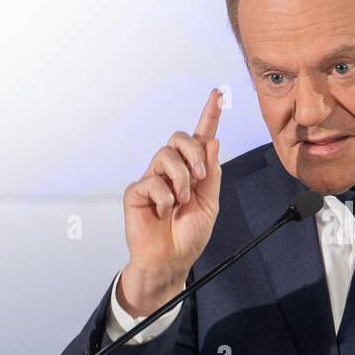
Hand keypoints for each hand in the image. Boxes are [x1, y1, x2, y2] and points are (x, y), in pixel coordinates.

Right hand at [118, 88, 222, 315]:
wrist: (171, 260)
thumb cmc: (188, 234)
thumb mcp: (210, 203)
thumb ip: (211, 173)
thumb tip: (212, 142)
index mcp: (192, 171)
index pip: (200, 138)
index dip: (209, 115)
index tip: (218, 94)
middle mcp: (171, 170)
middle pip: (179, 138)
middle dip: (193, 153)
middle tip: (200, 177)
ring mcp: (152, 179)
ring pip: (165, 156)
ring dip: (181, 179)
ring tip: (181, 201)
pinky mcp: (136, 191)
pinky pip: (151, 181)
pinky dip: (164, 197)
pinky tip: (163, 210)